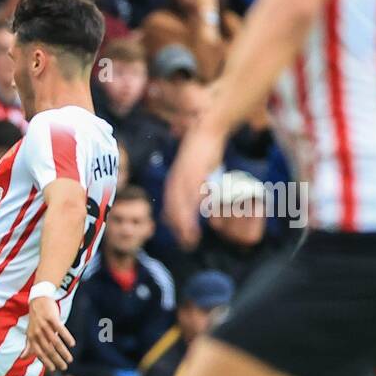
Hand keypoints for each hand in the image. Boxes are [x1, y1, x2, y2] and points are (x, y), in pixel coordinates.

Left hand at [25, 296, 74, 371]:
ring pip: (56, 342)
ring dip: (64, 352)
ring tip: (70, 359)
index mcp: (31, 337)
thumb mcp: (30, 332)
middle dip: (57, 360)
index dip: (46, 362)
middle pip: (48, 349)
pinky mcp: (52, 318)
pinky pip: (61, 330)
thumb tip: (22, 358)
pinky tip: (72, 344)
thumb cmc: (35, 319)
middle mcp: (37, 332)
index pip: (39, 353)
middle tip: (64, 367)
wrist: (39, 300)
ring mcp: (44, 325)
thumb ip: (28, 346)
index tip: (53, 369)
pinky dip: (67, 338)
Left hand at [163, 122, 225, 250]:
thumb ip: (193, 187)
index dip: (175, 224)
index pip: (170, 209)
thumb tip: (201, 201)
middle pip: (173, 211)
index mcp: (174, 184)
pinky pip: (192, 196)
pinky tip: (198, 219)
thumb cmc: (202, 151)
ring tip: (191, 239)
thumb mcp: (194, 171)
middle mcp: (175, 183)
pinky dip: (193, 209)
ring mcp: (183, 179)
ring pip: (180, 207)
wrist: (206, 130)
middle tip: (188, 244)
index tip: (181, 238)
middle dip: (179, 229)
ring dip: (185, 225)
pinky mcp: (194, 174)